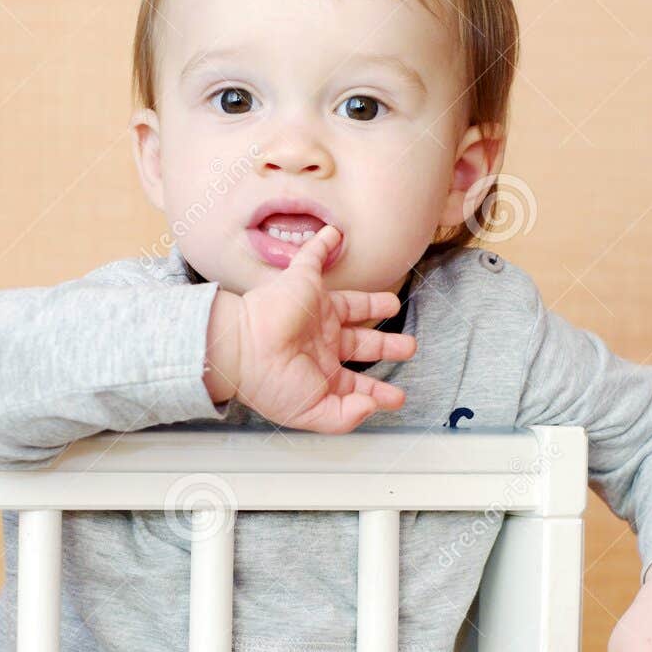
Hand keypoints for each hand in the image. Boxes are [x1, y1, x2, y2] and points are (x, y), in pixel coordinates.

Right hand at [203, 224, 415, 432]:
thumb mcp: (312, 413)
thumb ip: (346, 417)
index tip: (396, 396)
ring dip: (373, 303)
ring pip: (352, 305)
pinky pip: (314, 258)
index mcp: (321, 373)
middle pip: (361, 342)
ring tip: (394, 303)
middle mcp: (320, 342)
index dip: (378, 390)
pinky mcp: (304, 285)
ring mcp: (314, 312)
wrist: (243, 350)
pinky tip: (334, 235)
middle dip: (387, 345)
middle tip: (408, 345)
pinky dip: (323, 244)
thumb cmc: (268, 381)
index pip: (356, 382)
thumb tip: (372, 406)